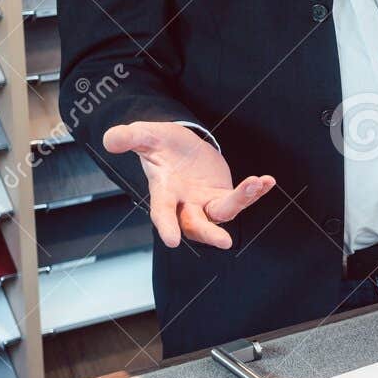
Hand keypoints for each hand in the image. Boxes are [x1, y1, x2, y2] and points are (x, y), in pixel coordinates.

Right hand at [103, 121, 274, 248]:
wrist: (179, 147)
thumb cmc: (160, 146)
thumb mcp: (146, 136)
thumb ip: (130, 137)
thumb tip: (110, 139)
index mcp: (164, 192)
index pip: (163, 212)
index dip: (166, 225)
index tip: (171, 241)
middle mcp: (185, 203)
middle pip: (196, 224)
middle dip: (208, 232)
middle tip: (223, 242)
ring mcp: (205, 202)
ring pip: (223, 213)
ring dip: (240, 201)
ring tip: (255, 184)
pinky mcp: (222, 195)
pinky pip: (241, 199)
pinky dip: (254, 191)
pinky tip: (268, 181)